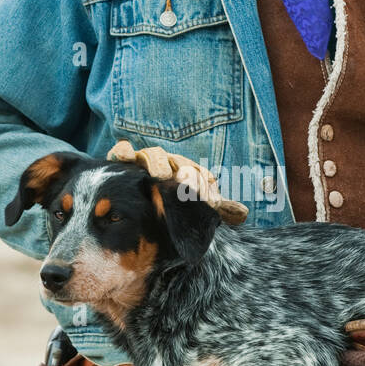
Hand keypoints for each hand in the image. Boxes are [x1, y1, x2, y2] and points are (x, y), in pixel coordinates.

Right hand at [106, 139, 247, 224]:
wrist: (148, 190)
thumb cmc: (175, 198)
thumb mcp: (197, 203)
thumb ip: (219, 208)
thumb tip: (244, 215)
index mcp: (188, 172)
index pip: (199, 174)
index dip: (204, 185)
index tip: (209, 201)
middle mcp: (169, 163)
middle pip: (176, 162)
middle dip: (181, 171)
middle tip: (185, 182)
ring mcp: (148, 160)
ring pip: (152, 155)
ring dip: (156, 162)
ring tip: (159, 174)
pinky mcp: (127, 160)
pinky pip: (124, 150)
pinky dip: (123, 151)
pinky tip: (120, 157)